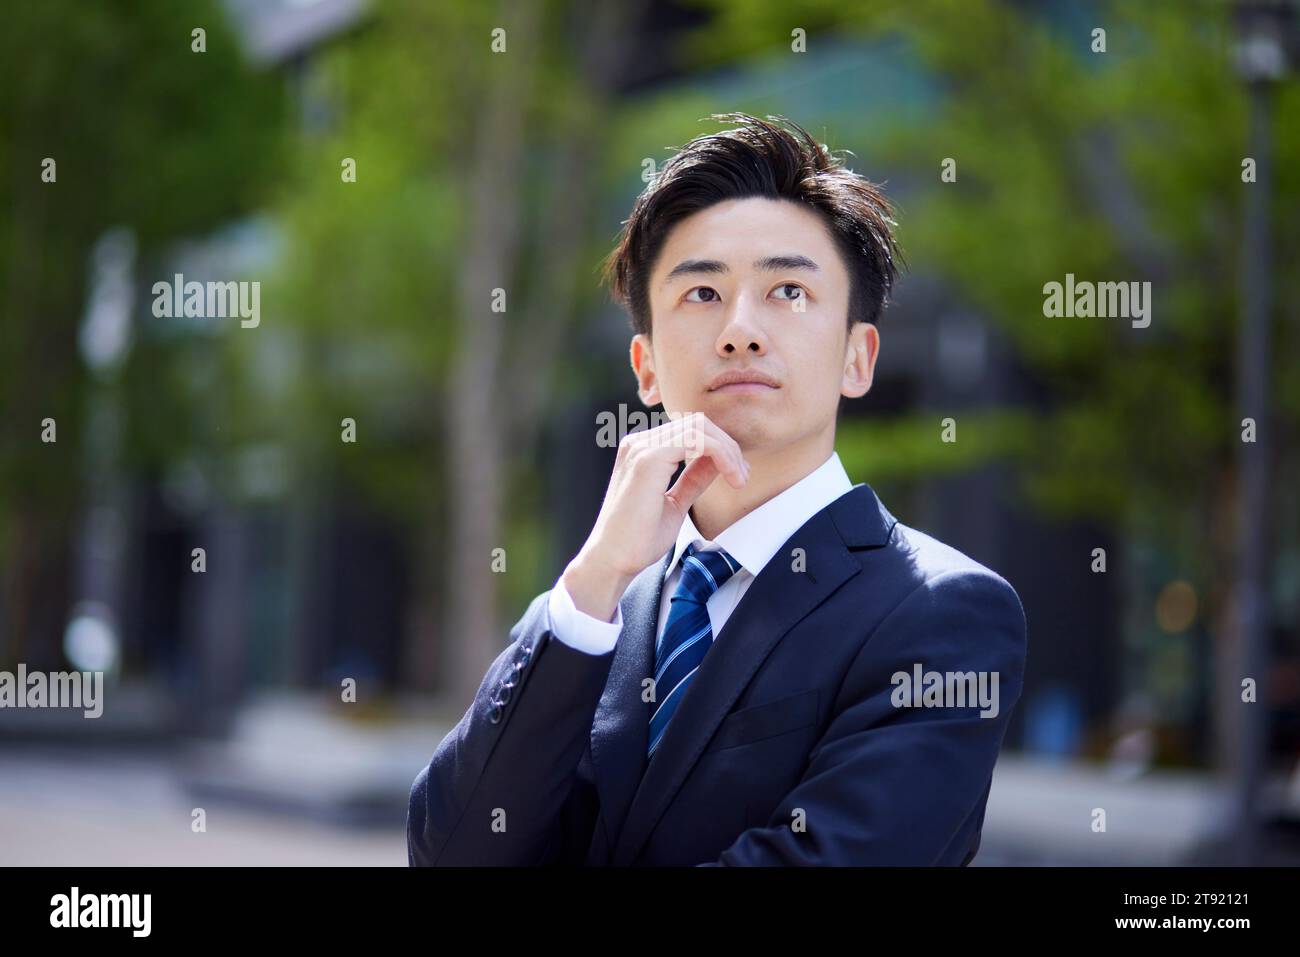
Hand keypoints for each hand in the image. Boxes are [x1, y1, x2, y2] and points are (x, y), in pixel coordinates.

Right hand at [561, 412, 748, 621]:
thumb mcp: (675, 503)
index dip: (721, 448)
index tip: (738, 476)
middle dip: (728, 446)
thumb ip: (693, 479)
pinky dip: (721, 454)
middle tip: (742, 477)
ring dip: (727, 450)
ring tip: (739, 479)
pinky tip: (731, 476)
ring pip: (699, 427)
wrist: (612, 561)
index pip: (690, 431)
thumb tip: (716, 462)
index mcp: (642, 451)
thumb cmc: (637, 539)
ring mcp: (641, 448)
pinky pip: (696, 440)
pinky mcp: (648, 459)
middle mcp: (638, 443)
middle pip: (697, 423)